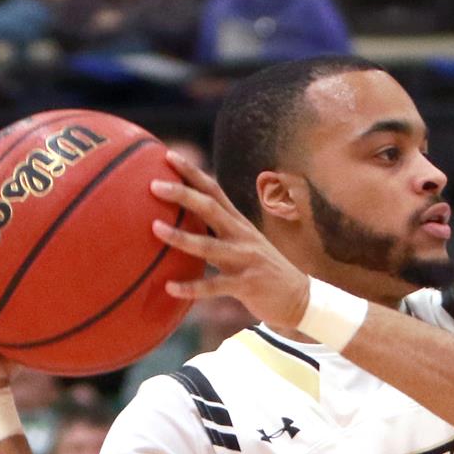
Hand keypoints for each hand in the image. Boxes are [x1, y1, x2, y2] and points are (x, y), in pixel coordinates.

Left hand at [148, 150, 309, 327]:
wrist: (300, 298)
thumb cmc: (262, 270)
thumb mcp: (243, 244)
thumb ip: (217, 232)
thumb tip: (181, 221)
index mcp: (239, 223)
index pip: (213, 190)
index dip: (192, 172)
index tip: (168, 155)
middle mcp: (242, 236)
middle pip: (210, 208)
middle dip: (182, 194)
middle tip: (153, 184)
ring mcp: (246, 259)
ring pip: (209, 246)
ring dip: (181, 237)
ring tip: (155, 228)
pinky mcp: (247, 285)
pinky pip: (215, 286)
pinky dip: (192, 288)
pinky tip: (170, 287)